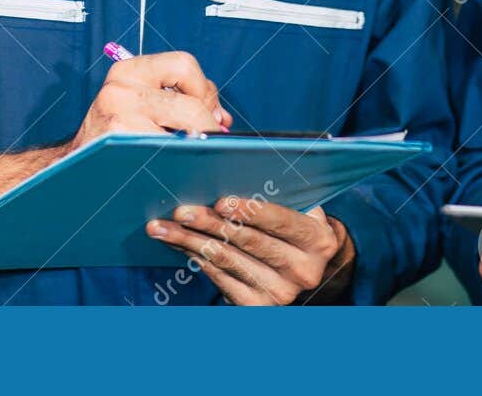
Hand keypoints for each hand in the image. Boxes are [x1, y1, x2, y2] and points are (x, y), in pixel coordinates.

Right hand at [66, 50, 231, 150]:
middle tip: (210, 140)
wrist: (72, 165)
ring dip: (195, 144)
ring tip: (192, 152)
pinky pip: (166, 152)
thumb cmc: (115, 134)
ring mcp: (117, 116)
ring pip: (183, 129)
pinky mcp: (119, 143)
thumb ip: (181, 99)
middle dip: (208, 124)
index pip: (185, 65)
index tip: (211, 114)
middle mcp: (121, 87)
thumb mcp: (141, 102)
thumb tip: (221, 118)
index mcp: (130, 69)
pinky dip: (177, 160)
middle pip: (190, 103)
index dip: (205, 91)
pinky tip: (174, 166)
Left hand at [147, 197, 353, 304]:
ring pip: (226, 261)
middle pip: (248, 242)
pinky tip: (178, 244)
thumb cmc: (295, 226)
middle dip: (210, 224)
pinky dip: (195, 258)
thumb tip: (231, 175)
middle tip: (181, 211)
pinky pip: (219, 278)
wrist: (305, 269)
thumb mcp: (302, 209)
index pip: (282, 222)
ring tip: (163, 228)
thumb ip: (281, 194)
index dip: (250, 211)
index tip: (220, 201)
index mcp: (318, 241)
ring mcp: (280, 293)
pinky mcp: (257, 307)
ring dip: (190, 242)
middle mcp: (303, 271)